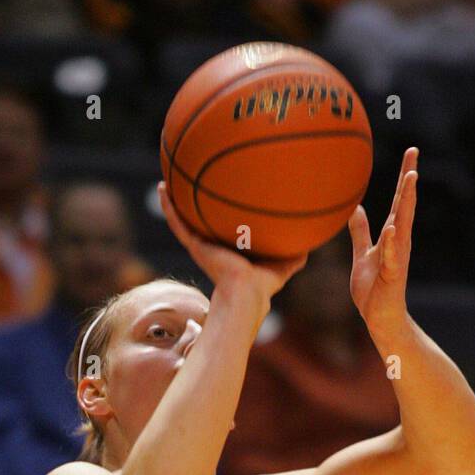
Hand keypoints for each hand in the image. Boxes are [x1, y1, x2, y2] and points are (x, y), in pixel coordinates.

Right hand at [157, 181, 305, 310]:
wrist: (246, 293)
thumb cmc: (264, 285)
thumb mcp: (283, 265)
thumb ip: (295, 256)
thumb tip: (312, 246)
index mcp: (232, 251)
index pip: (225, 231)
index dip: (223, 218)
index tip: (221, 200)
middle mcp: (214, 247)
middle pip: (202, 223)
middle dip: (196, 207)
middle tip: (191, 185)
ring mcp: (202, 246)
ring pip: (184, 220)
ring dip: (175, 202)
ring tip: (167, 181)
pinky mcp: (195, 245)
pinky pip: (178, 223)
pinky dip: (168, 207)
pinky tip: (163, 188)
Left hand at [349, 147, 417, 346]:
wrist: (380, 319)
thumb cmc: (373, 290)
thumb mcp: (362, 255)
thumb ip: (360, 232)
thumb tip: (356, 209)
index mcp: (392, 236)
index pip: (399, 201)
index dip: (404, 177)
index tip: (412, 152)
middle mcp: (398, 242)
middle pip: (405, 205)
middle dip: (409, 179)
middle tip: (414, 152)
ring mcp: (397, 258)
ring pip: (403, 225)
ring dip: (407, 202)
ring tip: (411, 178)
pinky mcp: (392, 276)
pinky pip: (392, 257)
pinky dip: (391, 243)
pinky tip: (393, 228)